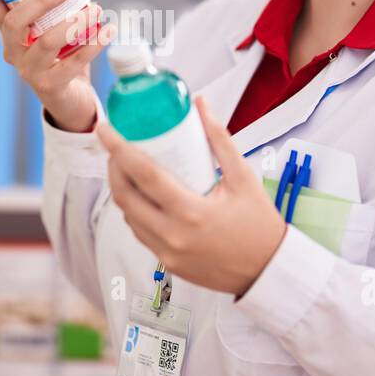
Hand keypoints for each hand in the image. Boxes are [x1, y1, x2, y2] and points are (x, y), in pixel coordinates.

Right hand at [0, 0, 114, 133]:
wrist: (68, 99)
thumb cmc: (60, 56)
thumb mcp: (49, 29)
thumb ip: (52, 8)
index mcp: (9, 33)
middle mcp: (13, 51)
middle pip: (15, 22)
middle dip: (40, 1)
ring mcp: (29, 70)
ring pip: (47, 42)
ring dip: (76, 22)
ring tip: (96, 10)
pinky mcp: (50, 85)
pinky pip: (73, 61)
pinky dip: (94, 44)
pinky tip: (108, 31)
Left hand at [97, 95, 286, 297]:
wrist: (267, 270)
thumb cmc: (259, 224)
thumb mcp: (243, 177)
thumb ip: (219, 138)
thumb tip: (200, 105)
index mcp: (191, 212)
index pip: (143, 175)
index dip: (119, 149)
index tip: (107, 130)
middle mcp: (173, 235)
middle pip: (124, 196)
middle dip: (114, 167)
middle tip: (116, 146)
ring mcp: (166, 252)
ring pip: (128, 216)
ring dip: (121, 189)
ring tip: (127, 167)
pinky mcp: (167, 262)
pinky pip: (139, 232)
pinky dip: (135, 210)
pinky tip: (142, 195)